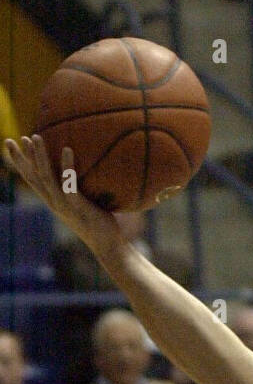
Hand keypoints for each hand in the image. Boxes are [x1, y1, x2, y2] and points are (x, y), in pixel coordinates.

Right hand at [2, 136, 127, 262]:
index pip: (32, 180)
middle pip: (32, 178)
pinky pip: (69, 183)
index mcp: (53, 202)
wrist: (110, 247)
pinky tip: (67, 149)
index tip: (13, 145)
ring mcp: (65, 205)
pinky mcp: (78, 207)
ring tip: (36, 137)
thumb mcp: (84, 204)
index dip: (20, 163)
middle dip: (19, 159)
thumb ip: (78, 189)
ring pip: (46, 177)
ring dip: (39, 156)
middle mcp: (54, 203)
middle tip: (10, 140)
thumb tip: (87, 169)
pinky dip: (67, 166)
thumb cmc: (101, 224)